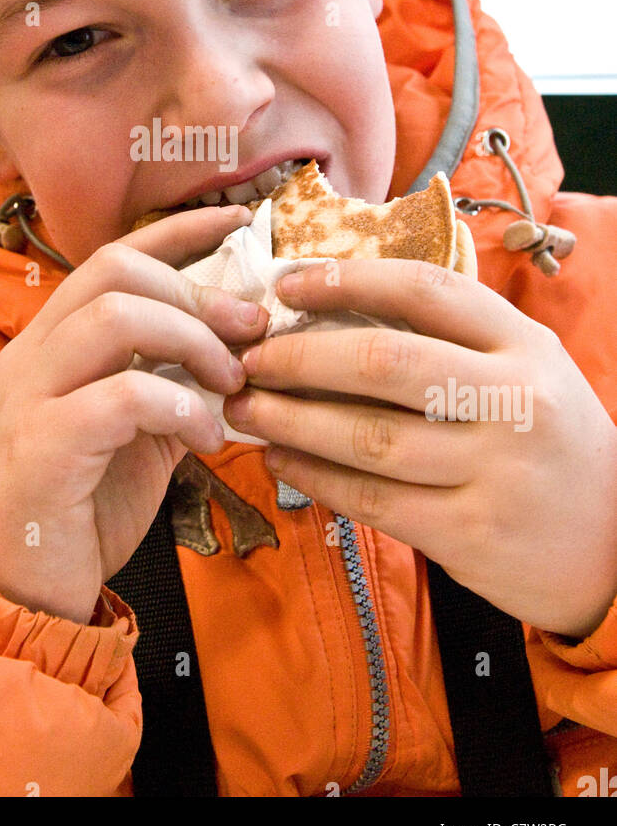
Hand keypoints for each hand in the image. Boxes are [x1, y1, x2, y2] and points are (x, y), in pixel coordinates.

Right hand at [0, 204, 267, 623]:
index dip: (181, 230)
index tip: (243, 219)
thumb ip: (175, 379)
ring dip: (192, 341)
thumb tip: (244, 339)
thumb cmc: (83, 504)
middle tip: (250, 332)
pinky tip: (207, 438)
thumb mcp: (140, 430)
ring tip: (231, 384)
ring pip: (114, 318)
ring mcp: (28, 397)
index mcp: (52, 341)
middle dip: (196, 292)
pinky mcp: (40, 447)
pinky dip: (180, 406)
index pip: (114, 255)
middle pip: (114, 271)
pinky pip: (120, 395)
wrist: (24, 592)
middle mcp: (31, 354)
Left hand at [223, 257, 616, 638]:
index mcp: (523, 344)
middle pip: (383, 362)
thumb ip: (453, 338)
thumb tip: (335, 308)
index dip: (347, 280)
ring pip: (367, 437)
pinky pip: (372, 499)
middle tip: (248, 358)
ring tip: (245, 408)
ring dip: (291, 418)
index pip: (425, 290)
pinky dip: (315, 476)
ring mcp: (493, 470)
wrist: (613, 544)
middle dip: (299, 356)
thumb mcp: (526, 367)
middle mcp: (512, 400)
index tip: (287, 284)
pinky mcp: (469, 533)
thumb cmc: (546, 439)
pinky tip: (280, 458)